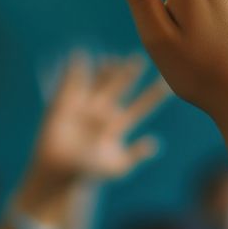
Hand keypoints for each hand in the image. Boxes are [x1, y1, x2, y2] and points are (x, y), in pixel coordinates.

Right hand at [26, 53, 168, 190]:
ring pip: (98, 83)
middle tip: (139, 58)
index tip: (168, 84)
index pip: (141, 107)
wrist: (59, 171)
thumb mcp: (118, 168)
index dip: (153, 95)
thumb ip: (135, 155)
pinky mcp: (64, 104)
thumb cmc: (90, 172)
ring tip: (111, 59)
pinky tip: (79, 56)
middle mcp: (104, 110)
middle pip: (120, 89)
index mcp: (119, 124)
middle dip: (128, 75)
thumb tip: (155, 144)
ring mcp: (85, 105)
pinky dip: (74, 70)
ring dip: (105, 71)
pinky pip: (70, 84)